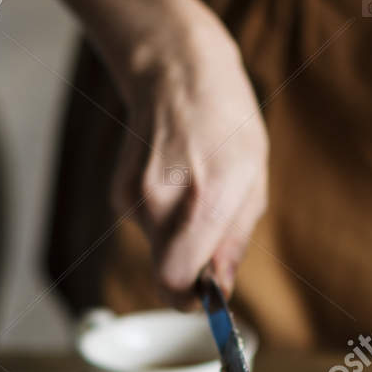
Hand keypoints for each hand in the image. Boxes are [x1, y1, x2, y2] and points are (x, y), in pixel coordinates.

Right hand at [111, 15, 267, 299]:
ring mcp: (133, 198)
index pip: (175, 282)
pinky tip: (175, 179)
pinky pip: (148, 228)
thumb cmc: (227, 124)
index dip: (191, 301)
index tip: (205, 299)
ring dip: (180, 237)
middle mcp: (161, 202)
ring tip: (197, 190)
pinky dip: (164, 218)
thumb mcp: (252, 181)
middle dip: (191, 268)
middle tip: (212, 236)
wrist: (176, 71)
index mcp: (204, 201)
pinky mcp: (118, 194)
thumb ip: (233, 242)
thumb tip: (218, 289)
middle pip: (167, 272)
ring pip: (158, 250)